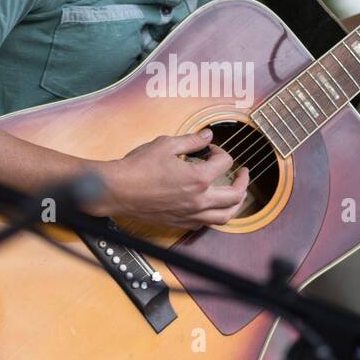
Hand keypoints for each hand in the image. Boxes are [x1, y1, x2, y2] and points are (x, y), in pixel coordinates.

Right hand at [93, 129, 249, 227]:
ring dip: (235, 205)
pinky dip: (215, 215)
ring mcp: (190, 214)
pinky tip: (212, 206)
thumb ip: (191, 140)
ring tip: (236, 195)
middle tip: (243, 173)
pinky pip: (206, 223)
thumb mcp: (166, 145)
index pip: (224, 163)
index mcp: (198, 178)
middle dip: (243, 181)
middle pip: (235, 195)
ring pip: (225, 216)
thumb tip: (207, 136)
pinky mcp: (180, 223)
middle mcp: (198, 200)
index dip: (220, 151)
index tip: (211, 148)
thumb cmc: (137, 168)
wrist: (116, 190)